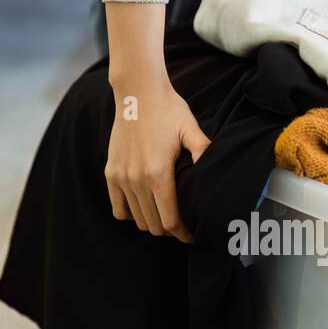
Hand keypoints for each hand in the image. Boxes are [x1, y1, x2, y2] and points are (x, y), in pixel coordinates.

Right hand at [101, 2, 210, 243]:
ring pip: (138, 220)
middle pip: (154, 225)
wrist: (137, 92)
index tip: (193, 235)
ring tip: (166, 216)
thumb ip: (203, 151)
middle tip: (183, 225)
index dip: (184, 234)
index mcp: (158, 174)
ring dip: (153, 223)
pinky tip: (144, 207)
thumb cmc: (168, 110)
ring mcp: (121, 178)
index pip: (171, 221)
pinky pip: (118, 209)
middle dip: (171, 231)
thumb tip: (216, 168)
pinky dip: (132, 214)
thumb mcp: (190, 129)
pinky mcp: (111, 173)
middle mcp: (137, 180)